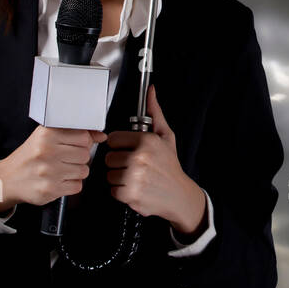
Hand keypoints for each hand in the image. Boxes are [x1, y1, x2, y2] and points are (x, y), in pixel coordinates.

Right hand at [0, 124, 106, 208]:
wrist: (8, 179)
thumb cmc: (30, 156)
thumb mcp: (47, 137)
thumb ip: (74, 133)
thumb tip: (101, 136)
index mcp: (46, 134)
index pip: (83, 136)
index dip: (83, 142)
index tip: (75, 145)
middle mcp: (46, 151)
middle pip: (85, 154)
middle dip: (79, 158)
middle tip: (65, 159)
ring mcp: (48, 172)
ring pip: (84, 171)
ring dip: (76, 172)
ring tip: (61, 169)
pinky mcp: (50, 189)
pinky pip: (77, 186)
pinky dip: (71, 185)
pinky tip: (58, 180)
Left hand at [103, 83, 204, 234]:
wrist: (179, 195)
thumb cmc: (170, 166)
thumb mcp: (166, 136)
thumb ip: (154, 113)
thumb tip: (151, 92)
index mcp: (146, 141)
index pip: (113, 139)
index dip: (120, 146)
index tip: (129, 150)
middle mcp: (140, 158)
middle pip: (109, 158)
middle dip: (119, 162)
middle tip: (134, 166)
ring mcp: (135, 177)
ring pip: (109, 174)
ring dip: (119, 178)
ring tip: (135, 177)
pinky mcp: (131, 194)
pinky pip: (113, 190)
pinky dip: (121, 192)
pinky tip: (134, 188)